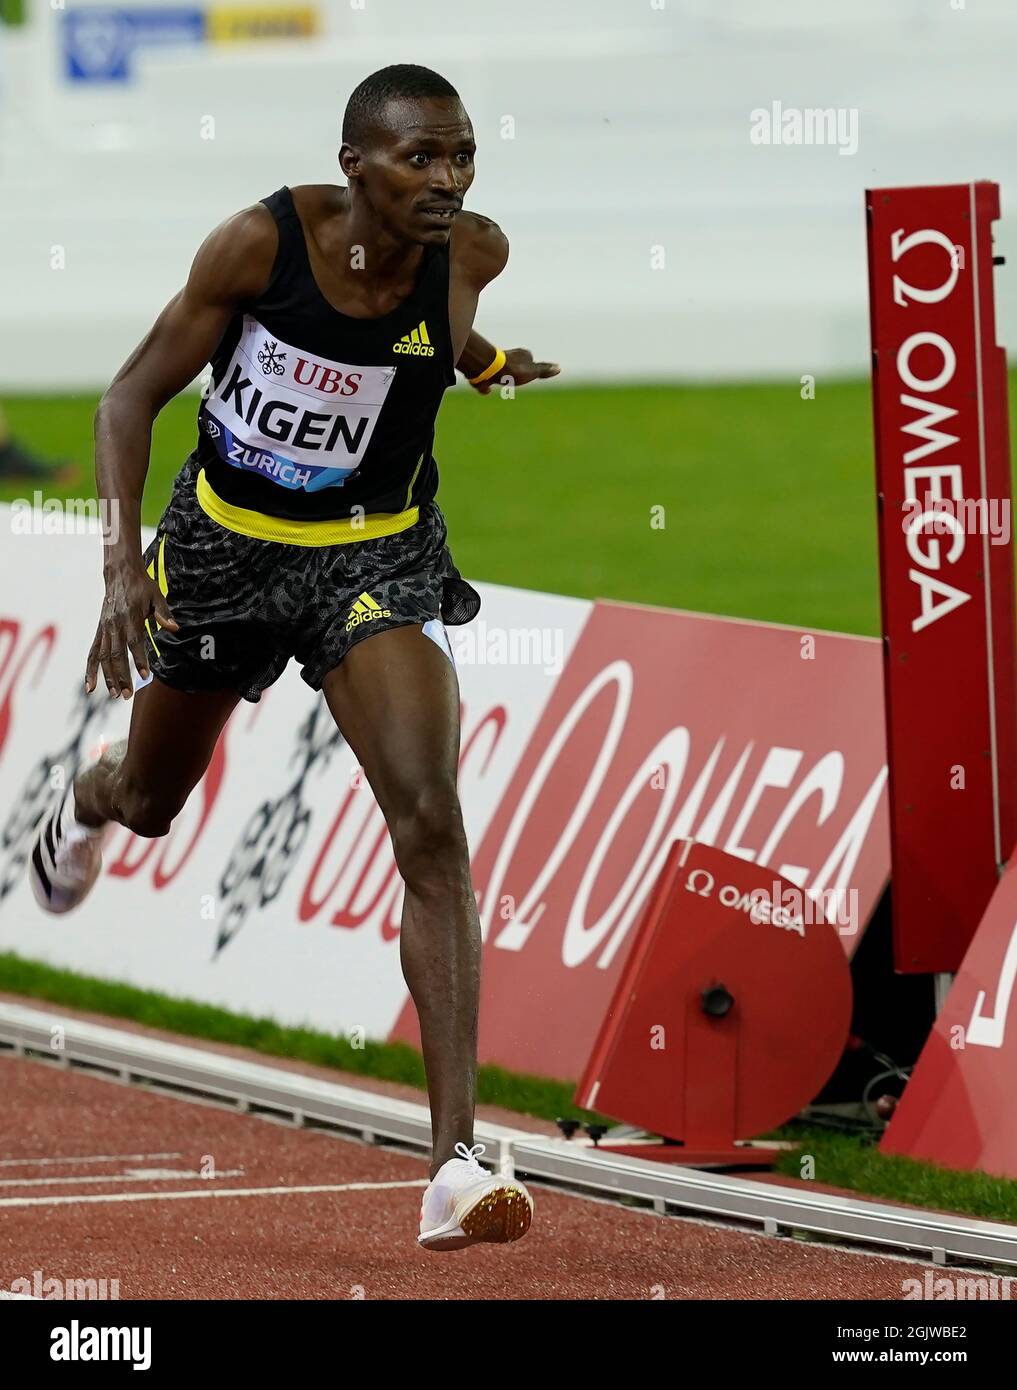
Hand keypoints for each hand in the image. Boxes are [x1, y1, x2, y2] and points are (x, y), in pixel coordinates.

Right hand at [85, 562, 178, 698]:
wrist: (120, 573)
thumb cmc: (142, 586)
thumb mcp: (157, 596)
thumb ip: (164, 614)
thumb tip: (174, 628)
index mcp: (130, 617)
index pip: (134, 642)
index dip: (138, 659)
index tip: (144, 676)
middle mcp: (114, 624)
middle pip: (116, 654)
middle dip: (121, 676)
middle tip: (127, 695)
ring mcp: (104, 629)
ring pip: (103, 656)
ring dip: (108, 677)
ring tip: (116, 695)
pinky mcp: (99, 631)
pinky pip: (92, 652)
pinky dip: (90, 670)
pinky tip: (90, 687)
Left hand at [470, 347, 559, 394]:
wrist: (490, 369)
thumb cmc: (514, 370)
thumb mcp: (533, 372)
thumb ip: (544, 370)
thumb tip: (559, 368)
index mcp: (523, 354)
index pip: (530, 360)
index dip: (531, 369)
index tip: (530, 375)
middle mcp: (509, 355)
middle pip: (515, 365)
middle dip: (515, 373)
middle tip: (514, 382)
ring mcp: (497, 361)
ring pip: (501, 371)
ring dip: (501, 379)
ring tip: (502, 385)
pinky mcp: (485, 369)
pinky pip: (487, 378)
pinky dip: (487, 384)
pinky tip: (488, 390)